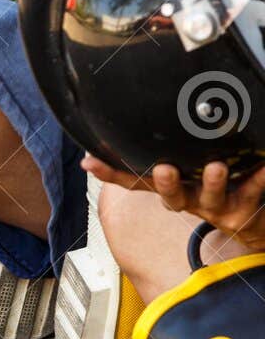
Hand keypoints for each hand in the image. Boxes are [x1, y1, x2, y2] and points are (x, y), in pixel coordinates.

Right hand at [84, 156, 264, 253]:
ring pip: (211, 197)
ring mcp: (215, 207)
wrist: (250, 223)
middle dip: (167, 184)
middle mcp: (189, 199)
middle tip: (164, 169)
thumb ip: (168, 150)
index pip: (135, 182)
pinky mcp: (243, 209)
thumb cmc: (215, 186)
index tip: (90, 162)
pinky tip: (264, 165)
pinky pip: (254, 188)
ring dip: (212, 183)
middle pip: (172, 195)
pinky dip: (260, 176)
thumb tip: (140, 115)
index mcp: (171, 188)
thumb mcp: (187, 171)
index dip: (110, 174)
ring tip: (215, 167)